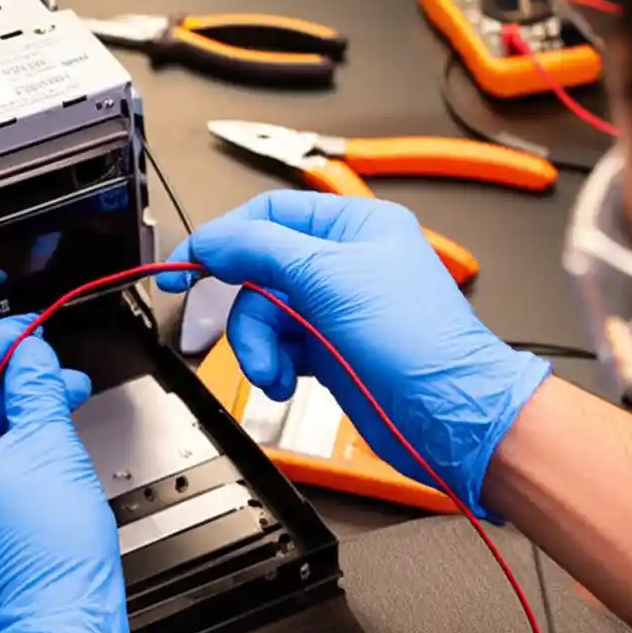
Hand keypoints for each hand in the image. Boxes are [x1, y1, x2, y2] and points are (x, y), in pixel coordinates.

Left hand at [0, 316, 132, 632]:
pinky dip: (11, 450)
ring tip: (64, 404)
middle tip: (53, 368)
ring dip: (18, 414)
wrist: (54, 618)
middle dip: (11, 380)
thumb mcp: (51, 443)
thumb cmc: (48, 546)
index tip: (26, 333)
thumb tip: (29, 357)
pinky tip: (51, 446)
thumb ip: (36, 388)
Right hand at [157, 192, 549, 516]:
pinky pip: (281, 349)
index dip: (222, 239)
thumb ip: (260, 249)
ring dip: (259, 347)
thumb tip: (214, 239)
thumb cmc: (418, 342)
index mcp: (355, 226)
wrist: (447, 415)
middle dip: (246, 310)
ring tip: (273, 371)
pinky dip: (275, 366)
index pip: (268, 216)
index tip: (184, 268)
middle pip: (260, 271)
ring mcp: (338, 310)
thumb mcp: (328, 277)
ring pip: (266, 315)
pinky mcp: (333, 351)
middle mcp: (346, 263)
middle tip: (232, 333)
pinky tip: (286, 382)